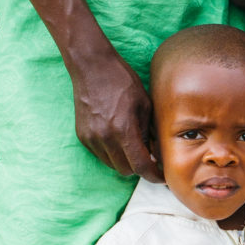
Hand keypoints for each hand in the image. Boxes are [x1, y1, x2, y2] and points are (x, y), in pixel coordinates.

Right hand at [67, 38, 157, 179]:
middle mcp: (105, 138)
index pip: (141, 166)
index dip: (154, 175)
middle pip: (126, 170)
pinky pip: (100, 155)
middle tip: (149, 157)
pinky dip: (111, 153)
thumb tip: (158, 153)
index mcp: (124, 129)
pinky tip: (117, 138)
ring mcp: (91, 138)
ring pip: (112, 165)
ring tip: (133, 146)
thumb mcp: (145, 104)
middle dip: (140, 167)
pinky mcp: (82, 136)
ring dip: (125, 161)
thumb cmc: (122, 81)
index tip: (162, 177)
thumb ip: (150, 132)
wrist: (92, 67)